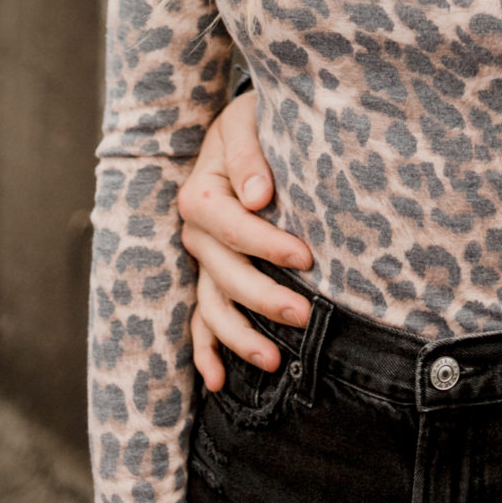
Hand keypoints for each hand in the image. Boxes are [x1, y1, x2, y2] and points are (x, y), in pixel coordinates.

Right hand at [177, 90, 312, 391]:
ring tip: (274, 361)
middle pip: (223, 274)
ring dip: (239, 338)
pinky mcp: (208, 275)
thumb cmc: (254, 121)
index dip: (268, 245)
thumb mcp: (249, 121)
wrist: (246, 125)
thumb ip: (249, 155)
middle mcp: (195, 232)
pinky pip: (200, 319)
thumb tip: (259, 198)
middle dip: (264, 298)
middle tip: (305, 315)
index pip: (232, 227)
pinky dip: (206, 352)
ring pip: (211, 306)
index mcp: (200, 193)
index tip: (306, 256)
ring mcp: (200, 259)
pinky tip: (218, 382)